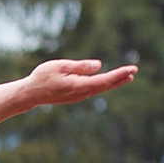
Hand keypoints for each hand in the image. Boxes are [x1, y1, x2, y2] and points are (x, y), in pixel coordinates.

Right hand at [20, 60, 136, 108]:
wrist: (30, 94)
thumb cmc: (42, 77)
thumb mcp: (60, 66)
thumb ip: (80, 66)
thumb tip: (99, 65)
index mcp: (79, 86)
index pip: (104, 80)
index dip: (118, 74)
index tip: (131, 69)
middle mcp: (81, 94)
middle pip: (105, 86)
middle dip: (120, 78)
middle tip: (134, 71)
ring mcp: (78, 97)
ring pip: (100, 89)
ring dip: (114, 82)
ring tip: (127, 76)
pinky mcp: (75, 96)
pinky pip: (93, 90)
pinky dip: (104, 85)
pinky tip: (109, 81)